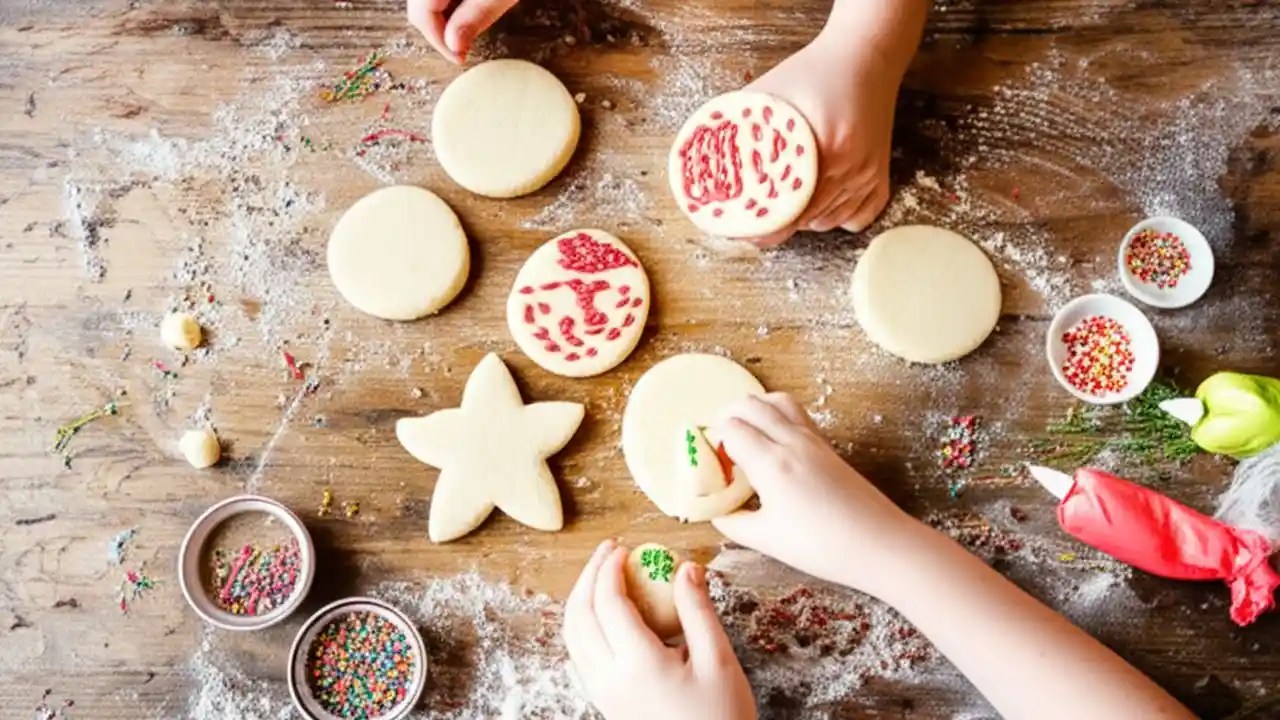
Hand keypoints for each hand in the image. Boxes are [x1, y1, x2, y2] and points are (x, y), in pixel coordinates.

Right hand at [406, 0, 519, 63]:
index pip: (421, 15)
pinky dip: (448, 4)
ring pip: (425, 1)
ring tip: (470, 23)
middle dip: (439, 31)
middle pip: (419, 8)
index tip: (458, 58)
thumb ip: (474, 17)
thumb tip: (454, 46)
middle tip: (462, 47)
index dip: (438, 41)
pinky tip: (470, 5)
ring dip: (443, 17)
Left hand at [563, 540, 757, 719]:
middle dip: (590, 575)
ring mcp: (602, 694)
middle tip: (609, 550)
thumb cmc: (722, 717)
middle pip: (580, 615)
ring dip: (582, 598)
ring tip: (603, 575)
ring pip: (573, 636)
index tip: (623, 548)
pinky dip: (583, 625)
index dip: (611, 569)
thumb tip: (686, 567)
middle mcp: (610, 679)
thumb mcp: (719, 660)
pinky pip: (580, 655)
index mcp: (639, 665)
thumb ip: (698, 610)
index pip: (609, 603)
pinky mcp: (604, 703)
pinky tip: (604, 614)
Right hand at [710, 393, 920, 596]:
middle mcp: (791, 441)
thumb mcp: (767, 540)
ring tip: (746, 436)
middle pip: (751, 404)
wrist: (879, 543)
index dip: (713, 439)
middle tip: (721, 443)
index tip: (709, 460)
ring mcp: (813, 440)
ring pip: (777, 401)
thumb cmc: (822, 546)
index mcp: (771, 463)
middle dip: (728, 416)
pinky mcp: (828, 447)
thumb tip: (718, 513)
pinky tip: (774, 445)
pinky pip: (796, 415)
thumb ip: (735, 523)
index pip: (731, 428)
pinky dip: (777, 416)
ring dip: (755, 409)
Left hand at [740, 29, 902, 245]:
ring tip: (784, 205)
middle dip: (777, 225)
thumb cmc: (816, 72)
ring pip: (827, 224)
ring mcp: (869, 176)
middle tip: (754, 218)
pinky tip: (817, 204)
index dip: (762, 227)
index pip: (790, 212)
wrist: (866, 58)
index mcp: (829, 150)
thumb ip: (741, 126)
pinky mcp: (881, 178)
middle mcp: (853, 169)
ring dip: (803, 222)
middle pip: (805, 222)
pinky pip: (856, 220)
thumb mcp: (770, 93)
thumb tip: (706, 158)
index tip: (742, 229)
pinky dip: (834, 218)